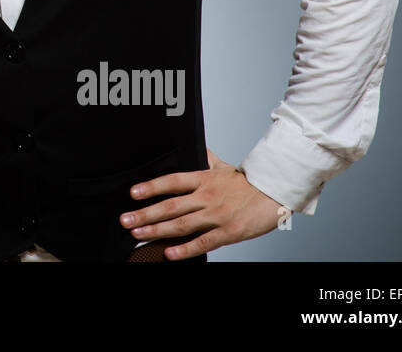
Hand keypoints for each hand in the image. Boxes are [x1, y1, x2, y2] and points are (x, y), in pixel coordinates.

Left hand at [118, 148, 284, 259]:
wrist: (275, 193)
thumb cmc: (249, 182)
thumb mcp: (224, 166)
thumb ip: (207, 159)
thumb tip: (198, 149)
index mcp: (204, 178)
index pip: (171, 181)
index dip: (150, 187)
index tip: (132, 193)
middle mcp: (206, 196)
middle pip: (170, 205)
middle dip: (144, 213)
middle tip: (125, 219)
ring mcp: (216, 215)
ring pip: (181, 224)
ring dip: (156, 230)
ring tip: (137, 234)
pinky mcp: (227, 232)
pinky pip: (202, 242)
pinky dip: (184, 249)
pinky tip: (168, 253)